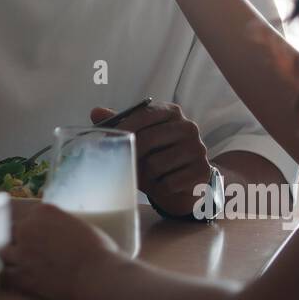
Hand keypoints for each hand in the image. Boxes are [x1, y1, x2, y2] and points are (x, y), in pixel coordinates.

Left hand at [0, 203, 126, 299]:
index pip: (24, 216)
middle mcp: (27, 228)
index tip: (34, 235)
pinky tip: (17, 276)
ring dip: (10, 256)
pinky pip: (5, 274)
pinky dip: (10, 275)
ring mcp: (21, 252)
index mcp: (42, 212)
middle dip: (17, 239)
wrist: (98, 275)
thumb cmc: (97, 249)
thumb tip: (50, 230)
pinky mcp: (21, 276)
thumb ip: (56, 223)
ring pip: (2, 251)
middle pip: (10, 231)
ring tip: (20, 262)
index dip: (29, 227)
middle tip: (28, 249)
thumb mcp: (75, 223)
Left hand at [91, 103, 212, 217]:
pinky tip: (165, 184)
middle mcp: (188, 126)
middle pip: (147, 140)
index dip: (124, 128)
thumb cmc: (155, 156)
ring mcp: (198, 148)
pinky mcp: (202, 171)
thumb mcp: (138, 139)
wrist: (183, 183)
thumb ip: (120, 124)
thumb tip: (96, 112)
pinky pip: (169, 183)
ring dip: (148, 175)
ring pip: (156, 164)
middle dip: (134, 156)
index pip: (144, 114)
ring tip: (152, 175)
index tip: (109, 139)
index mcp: (171, 112)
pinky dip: (161, 188)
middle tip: (129, 164)